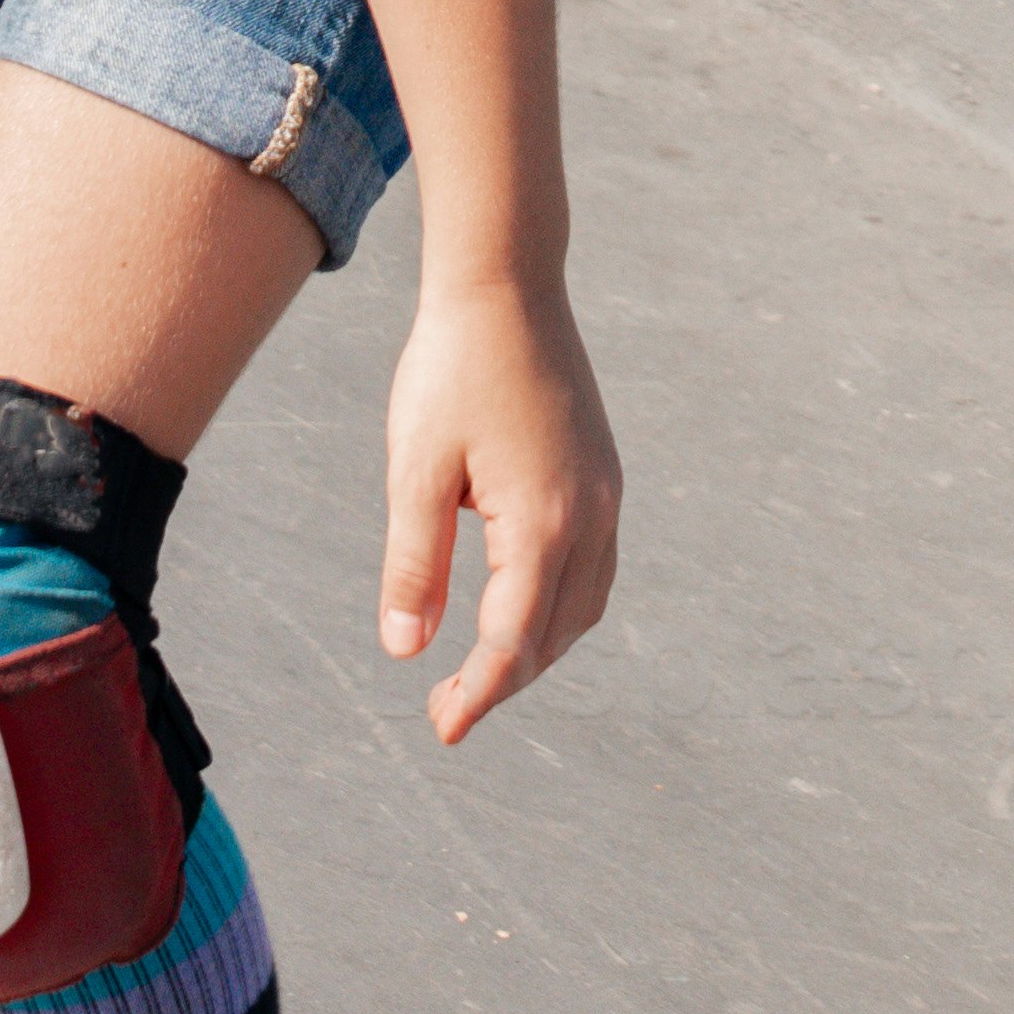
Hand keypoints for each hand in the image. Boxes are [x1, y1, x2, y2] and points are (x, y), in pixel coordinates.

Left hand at [379, 268, 621, 743]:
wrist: (506, 284)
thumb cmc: (449, 371)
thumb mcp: (415, 471)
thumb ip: (413, 566)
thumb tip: (406, 650)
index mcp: (543, 522)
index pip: (512, 640)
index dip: (478, 693)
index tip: (442, 729)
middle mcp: (591, 516)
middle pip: (554, 634)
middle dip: (505, 679)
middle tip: (445, 709)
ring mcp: (606, 494)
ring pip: (584, 606)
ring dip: (537, 648)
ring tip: (480, 668)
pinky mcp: (604, 475)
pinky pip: (594, 567)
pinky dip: (558, 606)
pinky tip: (515, 604)